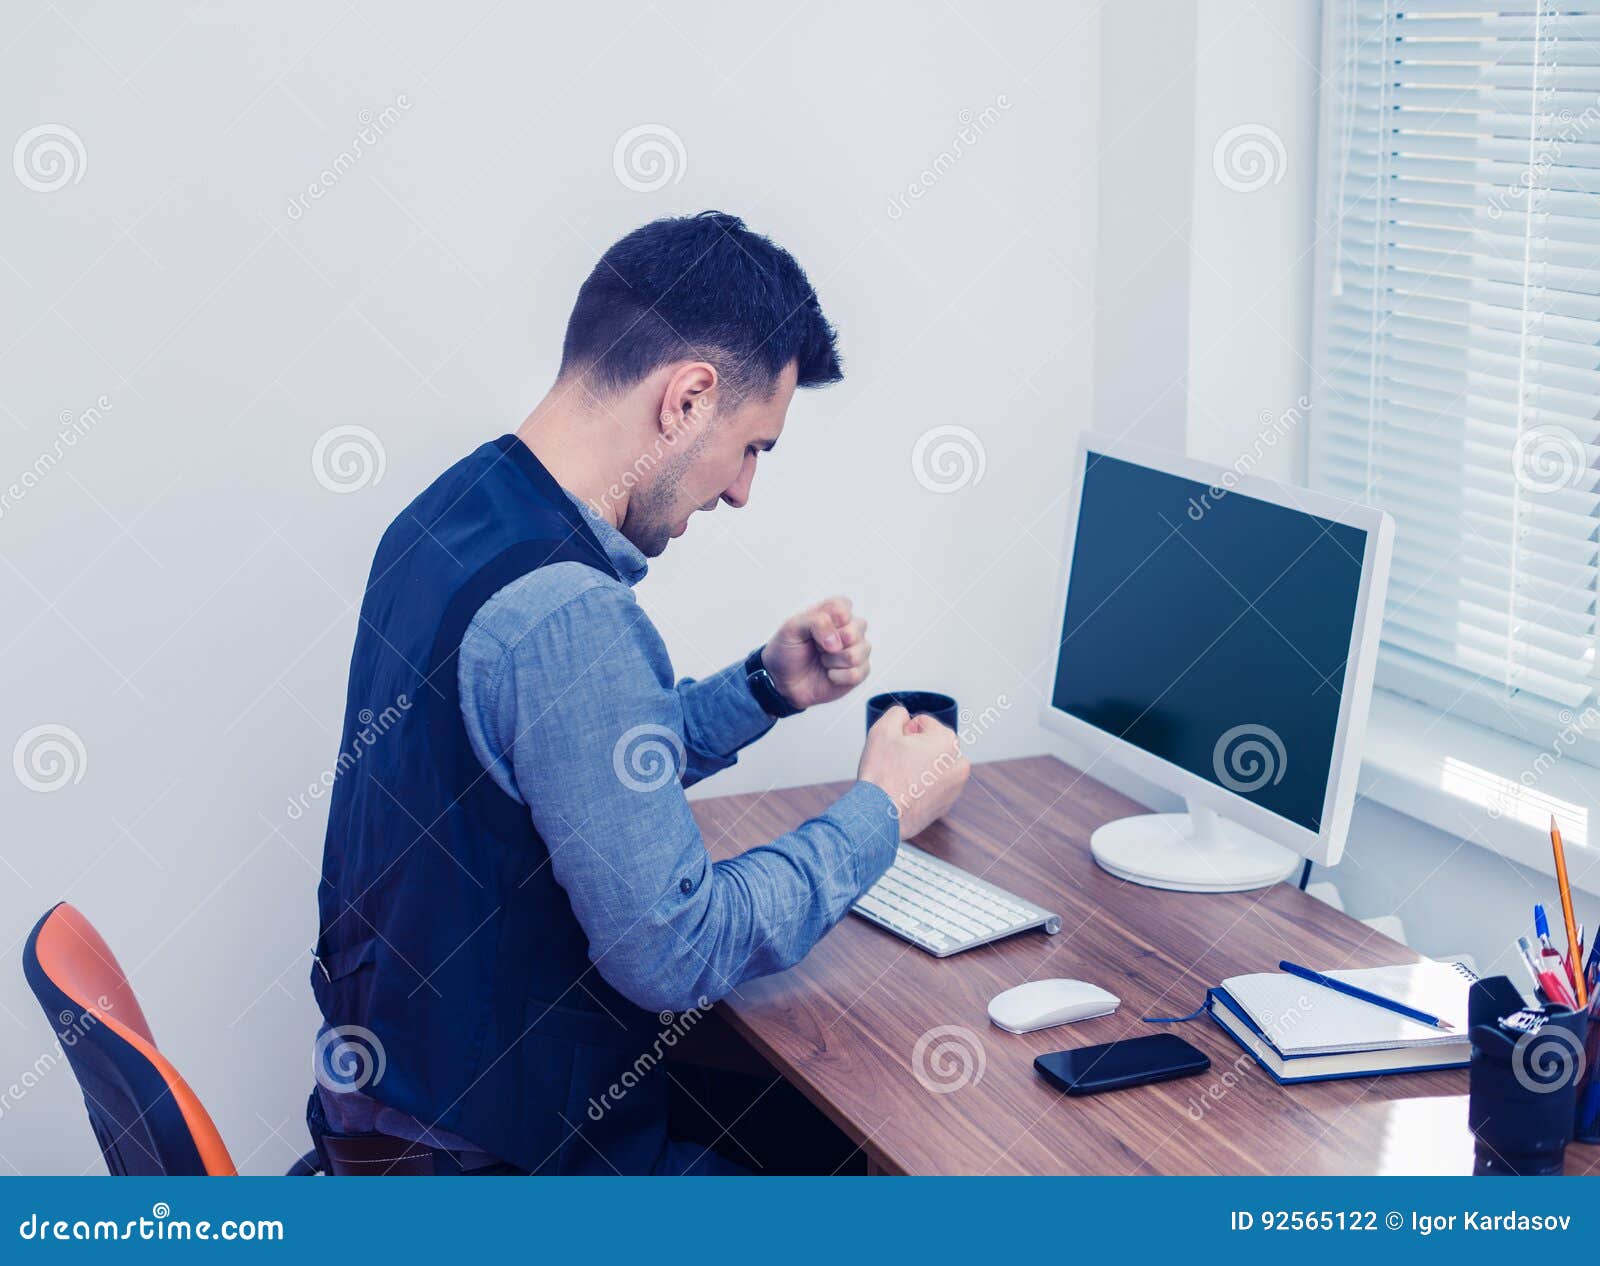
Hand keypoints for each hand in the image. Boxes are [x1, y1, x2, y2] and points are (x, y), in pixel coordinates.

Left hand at [761, 596, 869, 710]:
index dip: (827, 622)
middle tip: (817, 647)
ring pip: (857, 654)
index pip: (842, 606)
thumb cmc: (788, 651)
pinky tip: (830, 674)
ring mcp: (857, 650)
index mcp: (834, 612)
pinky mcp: (860, 672)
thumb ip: (816, 621)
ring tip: (823, 660)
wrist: (783, 681)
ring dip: (833, 661)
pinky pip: (857, 673)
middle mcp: (850, 628)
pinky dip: (838, 677)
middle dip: (830, 643)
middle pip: (856, 629)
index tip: (812, 631)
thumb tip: (837, 641)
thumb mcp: (791, 628)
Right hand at [857, 705, 969, 839]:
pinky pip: (933, 786)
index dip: (903, 732)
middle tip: (896, 763)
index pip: (922, 723)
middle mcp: (958, 763)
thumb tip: (903, 716)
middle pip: (931, 744)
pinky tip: (905, 793)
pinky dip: (921, 787)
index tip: (896, 747)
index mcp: (947, 740)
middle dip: (914, 749)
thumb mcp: (882, 730)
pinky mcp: (947, 805)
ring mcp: (955, 787)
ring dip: (919, 767)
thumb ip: (896, 713)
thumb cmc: (881, 777)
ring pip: (932, 765)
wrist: (879, 816)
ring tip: (900, 779)